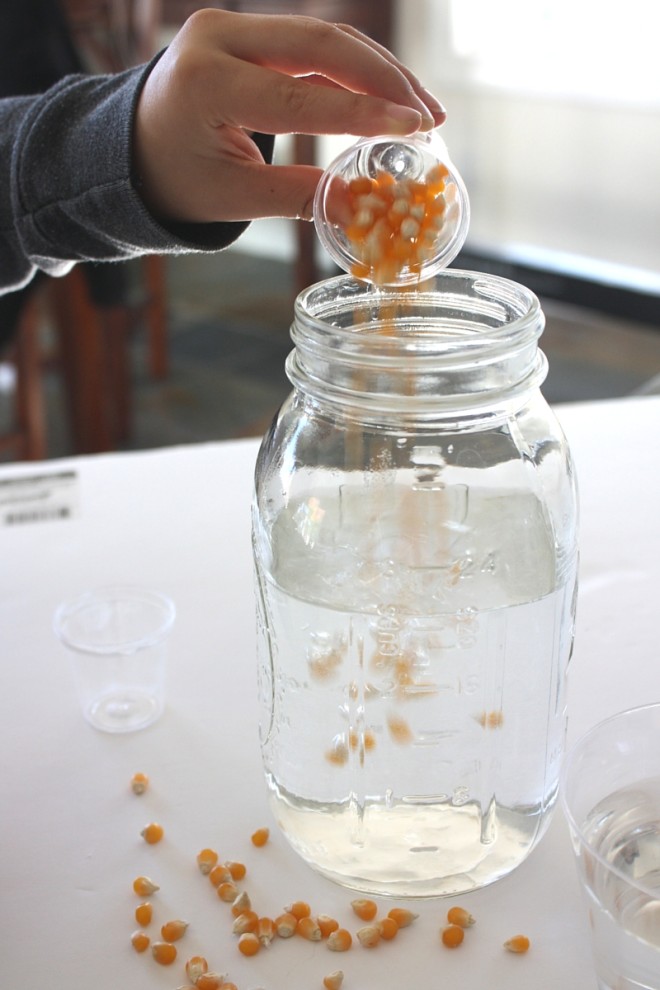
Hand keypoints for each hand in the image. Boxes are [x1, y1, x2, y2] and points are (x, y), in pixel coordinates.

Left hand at [133, 9, 445, 225]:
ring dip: (378, 72)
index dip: (362, 113)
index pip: (298, 95)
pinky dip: (354, 72)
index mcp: (206, 81)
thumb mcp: (232, 197)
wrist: (132, 148)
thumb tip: (363, 208)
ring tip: (422, 110)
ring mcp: (233, 26)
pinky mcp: (249, 31)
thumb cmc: (176, 179)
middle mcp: (218, 36)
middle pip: (321, 44)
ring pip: (324, 38)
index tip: (413, 128)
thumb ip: (298, 197)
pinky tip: (388, 98)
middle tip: (430, 116)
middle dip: (384, 80)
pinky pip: (312, 45)